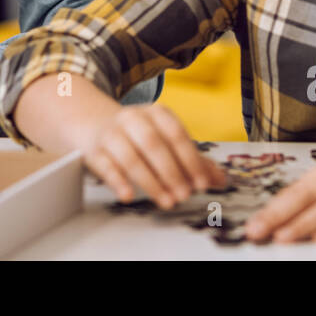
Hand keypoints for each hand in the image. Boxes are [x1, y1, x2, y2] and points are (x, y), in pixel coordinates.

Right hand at [78, 104, 226, 208]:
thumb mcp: (166, 140)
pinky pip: (105, 166)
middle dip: (172, 172)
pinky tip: (128, 196)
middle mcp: (133, 119)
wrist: (94, 123)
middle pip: (153, 144)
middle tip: (185, 195)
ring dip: (150, 181)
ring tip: (166, 201)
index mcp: (156, 113)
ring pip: (130, 157)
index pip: (176, 134)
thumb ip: (193, 160)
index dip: (190, 159)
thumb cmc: (138, 135)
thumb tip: (221, 180)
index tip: (202, 183)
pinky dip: (117, 181)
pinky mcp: (94, 150)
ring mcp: (112, 133)